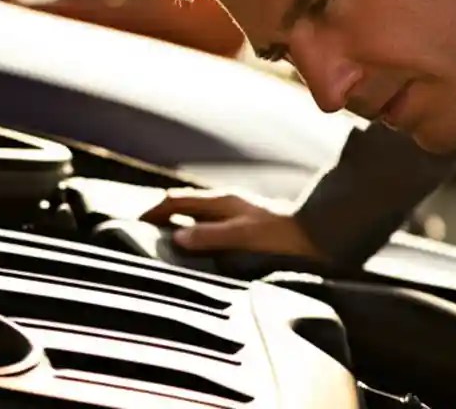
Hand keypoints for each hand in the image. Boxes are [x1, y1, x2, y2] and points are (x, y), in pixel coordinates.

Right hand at [139, 189, 324, 258]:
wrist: (322, 238)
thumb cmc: (285, 237)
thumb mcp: (245, 236)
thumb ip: (211, 236)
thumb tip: (178, 237)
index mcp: (223, 202)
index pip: (176, 201)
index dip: (152, 212)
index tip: (133, 225)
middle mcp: (227, 205)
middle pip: (183, 207)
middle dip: (161, 218)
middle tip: (142, 236)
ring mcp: (237, 215)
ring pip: (197, 218)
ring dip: (179, 228)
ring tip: (164, 247)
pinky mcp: (246, 228)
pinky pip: (211, 229)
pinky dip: (196, 237)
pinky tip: (199, 254)